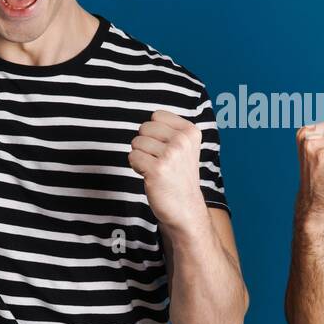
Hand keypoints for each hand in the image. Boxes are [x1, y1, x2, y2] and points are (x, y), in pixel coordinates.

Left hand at [128, 111, 206, 231]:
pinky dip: (137, 167)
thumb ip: (169, 130)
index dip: (154, 132)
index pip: (157, 116)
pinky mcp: (157, 169)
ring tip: (156, 168)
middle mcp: (183, 141)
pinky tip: (150, 176)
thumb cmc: (179, 176)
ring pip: (136, 142)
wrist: (185, 207)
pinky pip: (132, 157)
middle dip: (145, 144)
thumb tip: (146, 121)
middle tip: (159, 160)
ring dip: (141, 156)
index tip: (166, 148)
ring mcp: (171, 155)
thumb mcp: (184, 147)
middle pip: (144, 128)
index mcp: (191, 132)